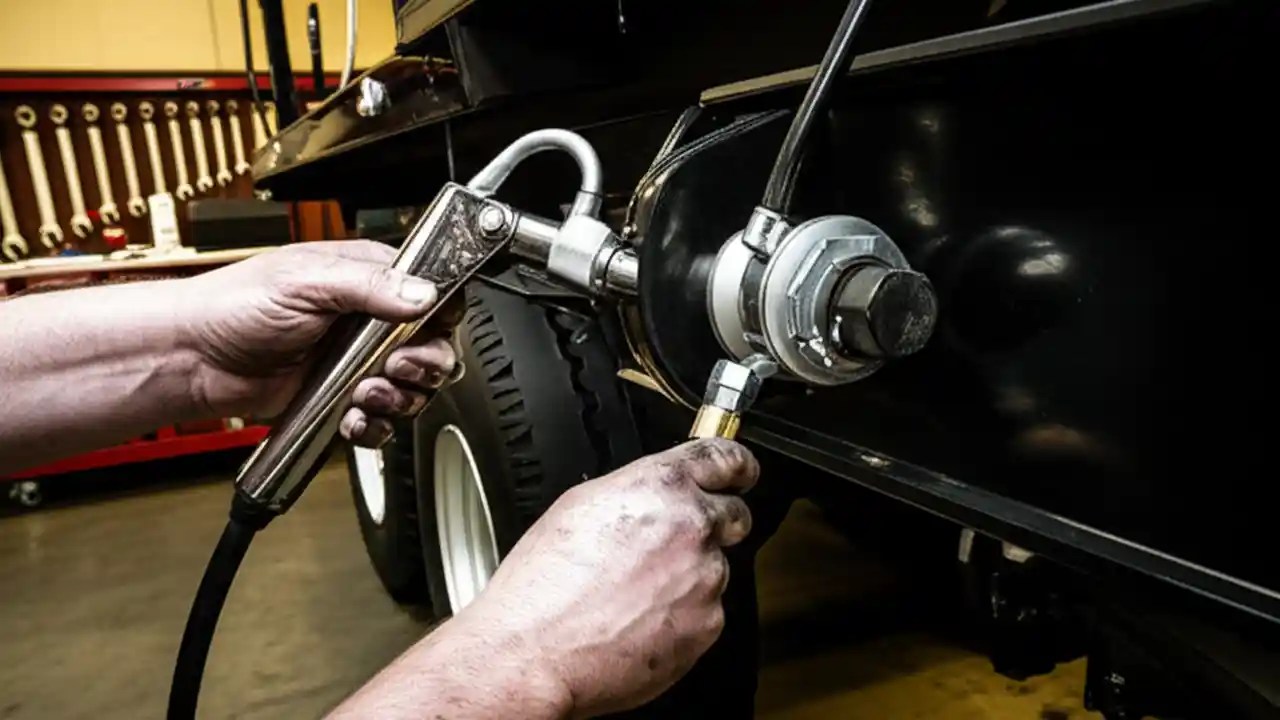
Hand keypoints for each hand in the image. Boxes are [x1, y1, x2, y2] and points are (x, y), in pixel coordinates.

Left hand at [178, 241, 459, 445]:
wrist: (195, 359)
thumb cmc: (235, 306)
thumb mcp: (305, 281)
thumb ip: (369, 284)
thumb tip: (423, 293)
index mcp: (370, 279)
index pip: (435, 293)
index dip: (440, 316)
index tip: (425, 329)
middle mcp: (372, 321)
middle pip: (435, 348)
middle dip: (422, 365)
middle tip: (394, 365)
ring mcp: (361, 362)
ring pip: (415, 389)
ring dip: (398, 398)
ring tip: (364, 392)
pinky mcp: (345, 398)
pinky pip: (384, 421)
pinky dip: (375, 426)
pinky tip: (352, 416)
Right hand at [453, 438, 758, 717]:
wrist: (534, 652)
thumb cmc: (543, 585)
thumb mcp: (580, 506)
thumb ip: (635, 491)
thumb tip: (652, 496)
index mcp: (660, 486)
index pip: (726, 459)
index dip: (738, 466)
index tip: (742, 473)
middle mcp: (692, 527)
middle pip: (735, 514)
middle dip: (716, 524)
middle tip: (677, 544)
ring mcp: (705, 577)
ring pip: (716, 568)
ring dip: (690, 576)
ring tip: (637, 593)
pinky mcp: (708, 624)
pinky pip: (707, 611)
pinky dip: (683, 616)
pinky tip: (641, 619)